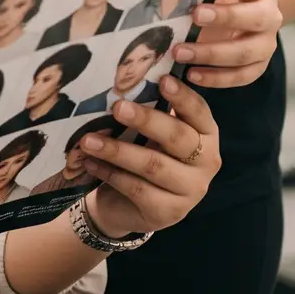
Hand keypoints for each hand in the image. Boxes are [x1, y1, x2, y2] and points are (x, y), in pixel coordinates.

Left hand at [80, 76, 220, 238]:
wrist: (128, 206)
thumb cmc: (142, 153)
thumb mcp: (148, 131)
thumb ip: (148, 109)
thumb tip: (124, 81)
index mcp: (206, 134)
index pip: (198, 112)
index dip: (182, 96)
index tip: (163, 80)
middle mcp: (207, 162)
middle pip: (178, 137)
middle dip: (146, 120)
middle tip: (117, 107)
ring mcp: (191, 191)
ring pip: (153, 166)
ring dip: (117, 151)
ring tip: (87, 140)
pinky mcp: (169, 213)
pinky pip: (137, 189)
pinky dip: (110, 174)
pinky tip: (90, 163)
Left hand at [172, 0, 281, 88]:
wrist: (244, 7)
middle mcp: (269, 17)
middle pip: (255, 19)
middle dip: (225, 18)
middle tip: (195, 16)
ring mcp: (265, 44)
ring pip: (246, 52)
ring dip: (211, 54)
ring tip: (181, 53)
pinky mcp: (258, 65)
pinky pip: (241, 76)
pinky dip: (217, 78)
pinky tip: (192, 74)